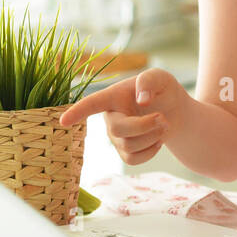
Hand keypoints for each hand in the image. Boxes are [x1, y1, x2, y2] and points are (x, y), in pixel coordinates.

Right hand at [59, 67, 184, 166]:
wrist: (172, 111)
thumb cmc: (161, 90)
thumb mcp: (159, 77)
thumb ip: (149, 80)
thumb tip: (141, 101)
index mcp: (112, 97)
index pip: (91, 104)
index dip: (77, 112)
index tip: (63, 121)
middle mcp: (110, 117)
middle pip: (118, 130)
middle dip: (145, 126)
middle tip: (163, 118)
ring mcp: (115, 137)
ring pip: (129, 146)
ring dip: (153, 137)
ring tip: (164, 125)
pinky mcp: (125, 152)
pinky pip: (133, 160)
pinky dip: (151, 151)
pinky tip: (158, 140)